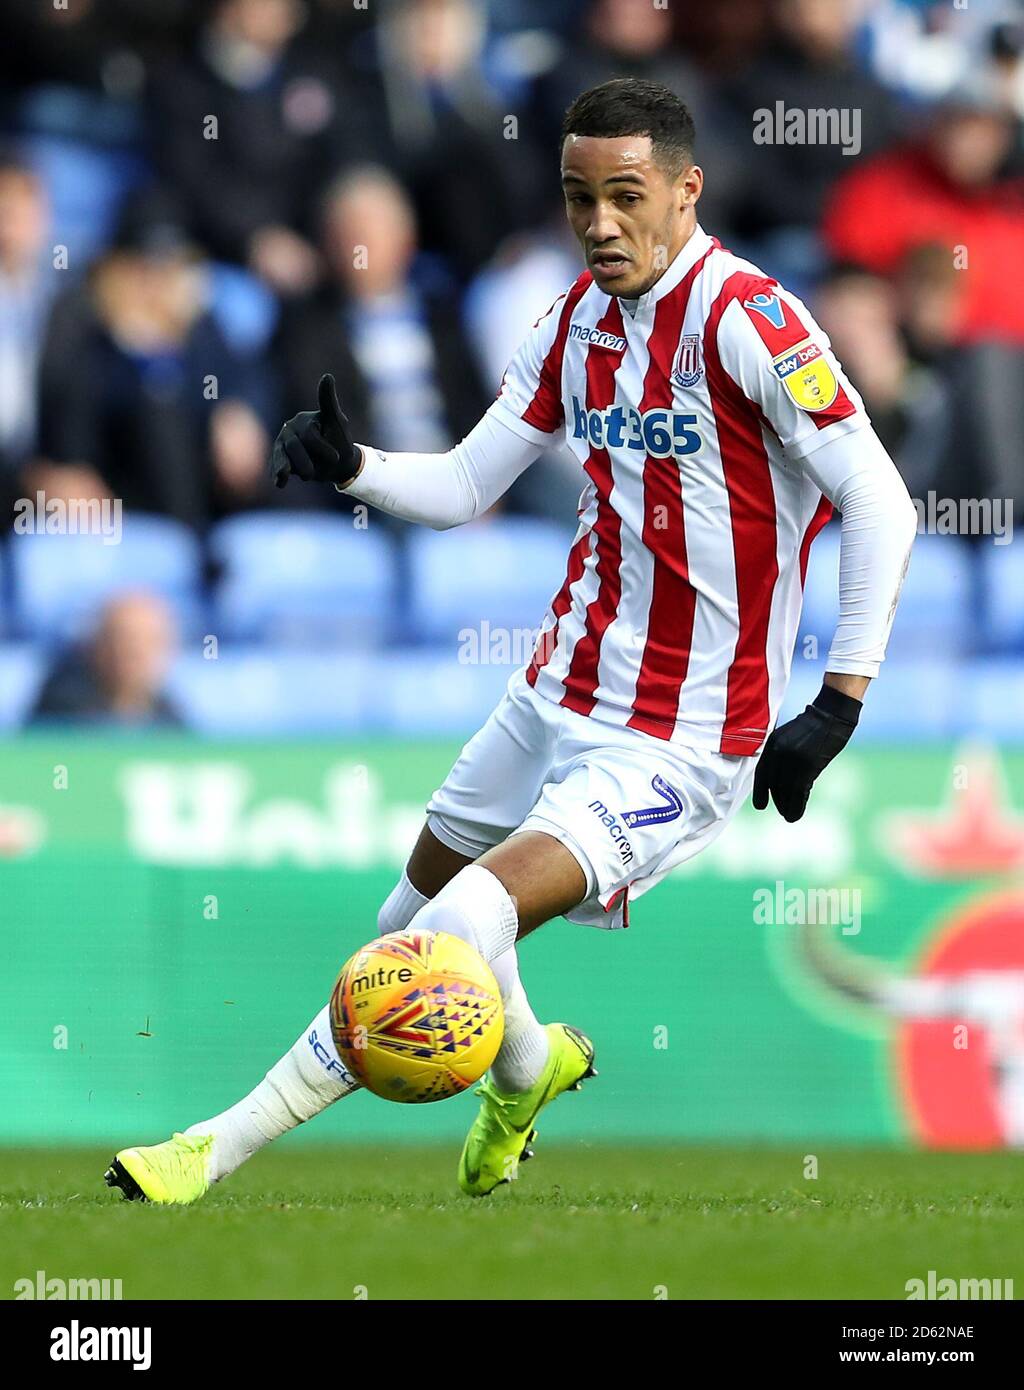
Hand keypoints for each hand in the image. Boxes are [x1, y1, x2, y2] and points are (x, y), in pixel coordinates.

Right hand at [269, 374, 360, 489]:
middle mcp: (290, 429)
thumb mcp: (337, 421)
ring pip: (284, 458)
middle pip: (295, 448)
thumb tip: (327, 376)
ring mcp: (284, 444)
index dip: (323, 448)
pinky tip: (280, 482)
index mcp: (303, 420)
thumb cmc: (340, 441)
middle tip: (329, 465)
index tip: (335, 458)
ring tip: (310, 476)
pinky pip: (278, 465)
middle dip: (310, 462)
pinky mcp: (281, 458)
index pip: (309, 436)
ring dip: (298, 470)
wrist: (338, 465)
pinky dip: (279, 473)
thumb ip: (328, 401)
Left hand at [752, 683, 860, 821]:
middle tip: (782, 812)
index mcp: (772, 743)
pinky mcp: (809, 764)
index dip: (760, 791)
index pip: (762, 773)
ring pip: (786, 790)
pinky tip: (796, 814)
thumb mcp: (788, 736)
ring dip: (787, 806)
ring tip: (788, 817)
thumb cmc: (813, 726)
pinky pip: (799, 791)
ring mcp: (794, 758)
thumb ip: (780, 754)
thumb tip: (777, 778)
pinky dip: (797, 805)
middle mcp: (780, 751)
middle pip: (774, 784)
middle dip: (777, 800)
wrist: (832, 714)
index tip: (760, 806)